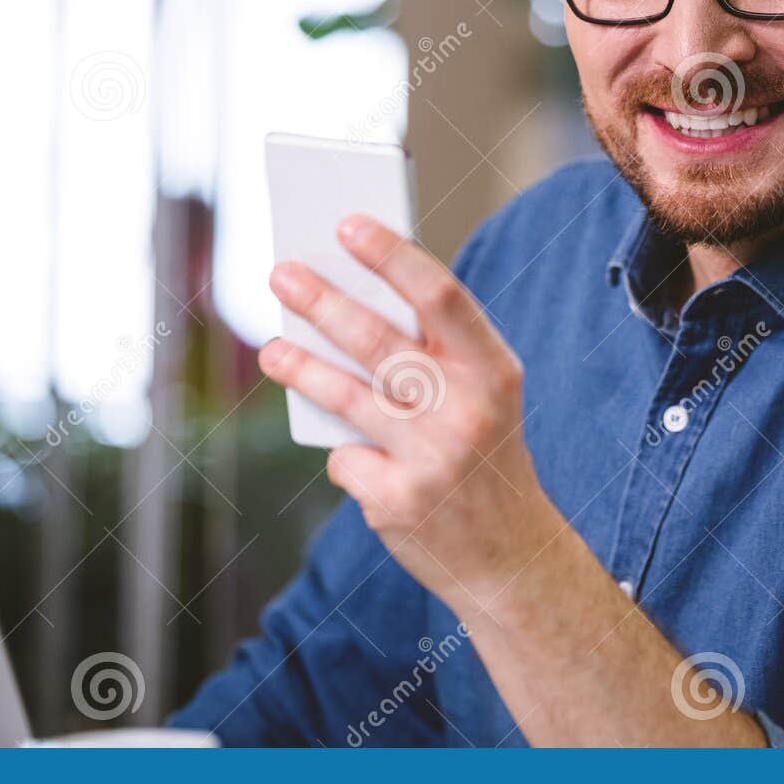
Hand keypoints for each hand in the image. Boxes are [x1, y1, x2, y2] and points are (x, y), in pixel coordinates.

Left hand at [259, 215, 563, 617]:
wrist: (511, 559)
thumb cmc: (485, 454)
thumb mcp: (484, 399)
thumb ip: (433, 356)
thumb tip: (345, 303)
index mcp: (495, 372)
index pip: (441, 297)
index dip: (393, 256)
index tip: (349, 224)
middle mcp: (466, 412)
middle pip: (378, 341)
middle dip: (322, 302)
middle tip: (280, 273)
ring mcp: (430, 460)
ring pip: (345, 397)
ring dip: (299, 367)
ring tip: (272, 349)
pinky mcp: (395, 502)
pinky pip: (347, 458)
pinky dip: (347, 453)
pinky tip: (359, 457)